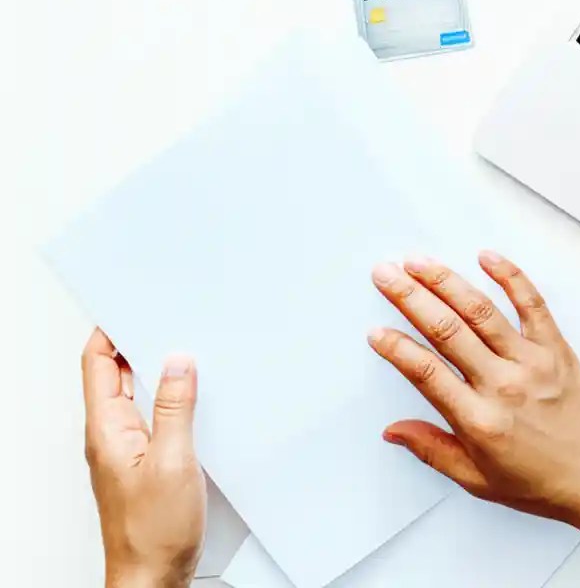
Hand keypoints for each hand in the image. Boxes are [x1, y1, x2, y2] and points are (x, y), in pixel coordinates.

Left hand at [82, 330, 204, 587]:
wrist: (153, 578)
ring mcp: (127, 452)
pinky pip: (155, 420)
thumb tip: (179, 362)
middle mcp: (111, 437)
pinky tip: (195, 401)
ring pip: (138, 397)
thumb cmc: (153, 532)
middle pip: (116, 375)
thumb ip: (175, 407)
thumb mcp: (174, 460)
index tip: (132, 304)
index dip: (111, 329)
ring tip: (188, 355)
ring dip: (159, 374)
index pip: (98, 364)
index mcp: (106, 430)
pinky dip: (172, 402)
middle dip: (139, 344)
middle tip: (168, 321)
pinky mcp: (147, 465)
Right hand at [368, 251, 579, 523]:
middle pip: (447, 331)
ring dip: (447, 282)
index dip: (397, 348)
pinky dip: (511, 277)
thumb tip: (393, 431)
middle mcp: (504, 386)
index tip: (376, 331)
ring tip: (420, 262)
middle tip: (386, 275)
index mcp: (479, 421)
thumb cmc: (539, 481)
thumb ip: (432, 450)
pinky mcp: (557, 349)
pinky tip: (487, 257)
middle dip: (410, 298)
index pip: (426, 373)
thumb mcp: (476, 479)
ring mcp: (533, 363)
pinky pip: (533, 305)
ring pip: (482, 311)